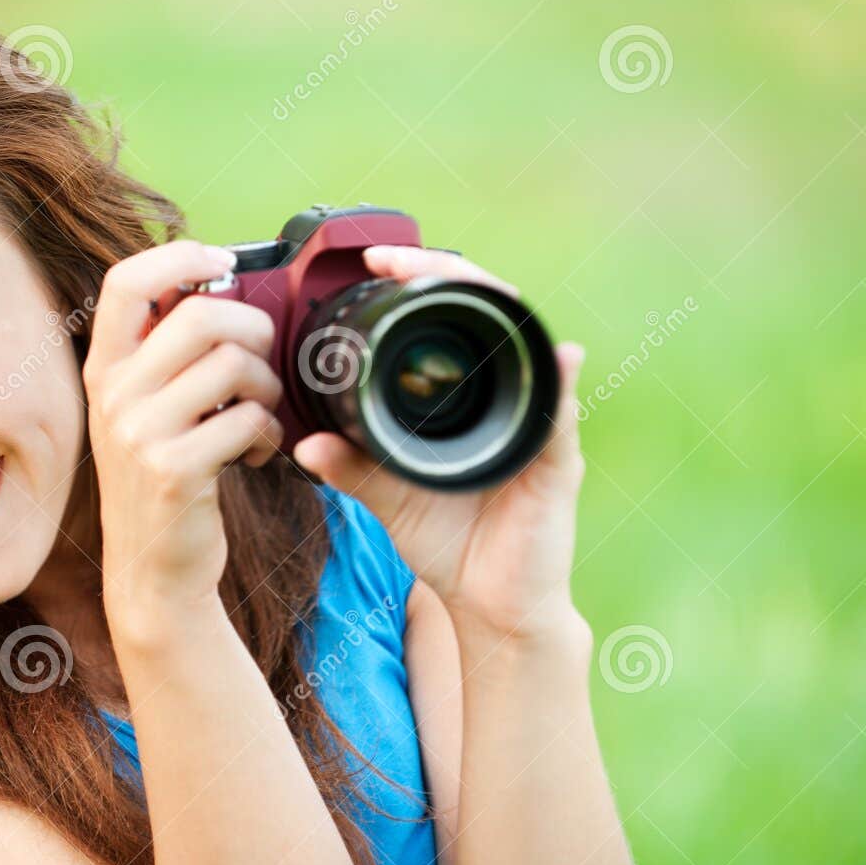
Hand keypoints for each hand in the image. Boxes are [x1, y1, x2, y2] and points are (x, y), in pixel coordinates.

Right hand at [84, 240, 283, 626]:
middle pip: (202, 313)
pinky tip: (256, 454)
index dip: (180, 255)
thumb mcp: (143, 412)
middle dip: (254, 329)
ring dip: (267, 387)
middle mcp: (114, 395)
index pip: (127, 281)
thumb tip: (215, 286)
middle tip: (262, 360)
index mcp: (106, 370)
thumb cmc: (166, 481)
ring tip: (260, 415)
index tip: (222, 263)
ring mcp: (139, 433)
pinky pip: (246, 419)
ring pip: (234, 363)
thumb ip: (164, 356)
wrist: (153, 572)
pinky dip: (267, 434)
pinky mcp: (174, 469)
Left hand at [292, 245, 587, 644]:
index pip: (449, 320)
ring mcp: (536, 425)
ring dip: (500, 310)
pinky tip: (558, 357)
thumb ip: (350, 468)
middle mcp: (505, 399)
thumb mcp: (387, 500)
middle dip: (450, 275)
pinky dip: (561, 383)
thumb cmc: (448, 545)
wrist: (489, 605)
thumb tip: (303, 442)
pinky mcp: (558, 462)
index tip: (374, 264)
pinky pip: (562, 414)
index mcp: (466, 399)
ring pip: (529, 348)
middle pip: (490, 315)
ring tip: (462, 279)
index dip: (418, 282)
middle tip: (399, 259)